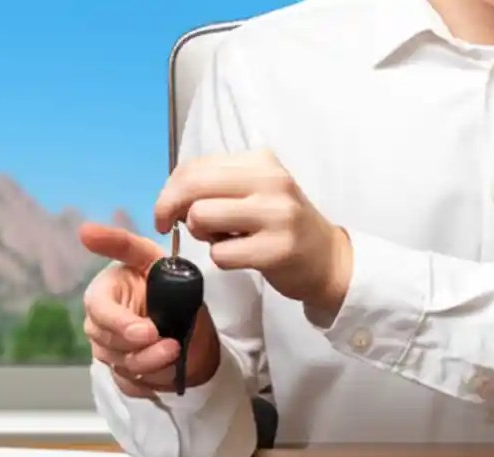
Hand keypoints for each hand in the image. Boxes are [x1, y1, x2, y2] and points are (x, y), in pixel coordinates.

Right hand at [79, 223, 220, 397]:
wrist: (196, 329)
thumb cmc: (173, 289)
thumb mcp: (155, 260)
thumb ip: (123, 247)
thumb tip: (85, 231)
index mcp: (104, 292)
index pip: (98, 309)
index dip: (119, 323)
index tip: (148, 331)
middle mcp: (99, 322)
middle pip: (106, 341)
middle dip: (142, 348)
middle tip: (173, 346)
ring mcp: (108, 350)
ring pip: (119, 365)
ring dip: (151, 364)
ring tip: (176, 355)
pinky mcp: (120, 373)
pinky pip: (128, 384)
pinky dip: (150, 381)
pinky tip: (167, 370)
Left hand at [154, 149, 352, 320]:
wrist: (326, 257)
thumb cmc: (279, 223)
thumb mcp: (252, 190)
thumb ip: (213, 185)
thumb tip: (169, 199)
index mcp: (260, 161)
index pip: (193, 166)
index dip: (168, 190)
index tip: (167, 209)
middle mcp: (270, 181)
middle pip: (192, 186)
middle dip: (168, 208)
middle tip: (170, 226)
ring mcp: (276, 214)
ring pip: (201, 217)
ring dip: (200, 234)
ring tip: (223, 237)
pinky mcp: (277, 249)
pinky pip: (220, 254)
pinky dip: (221, 258)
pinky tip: (241, 255)